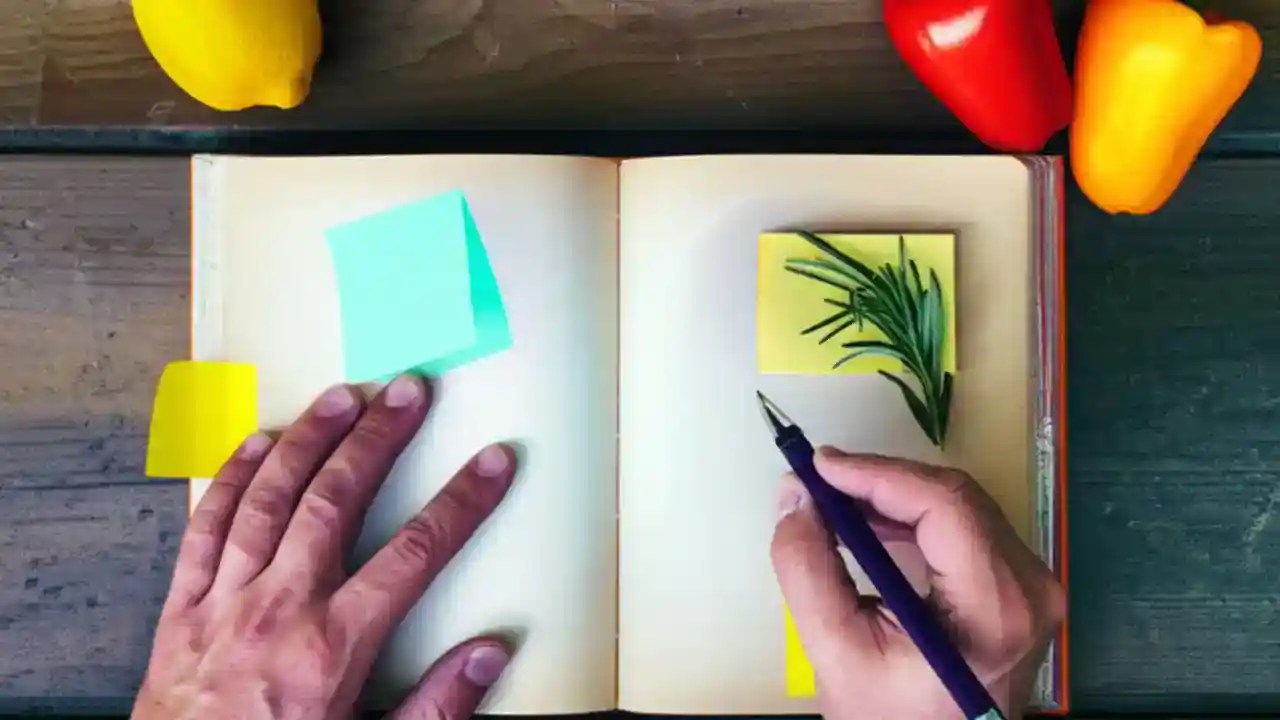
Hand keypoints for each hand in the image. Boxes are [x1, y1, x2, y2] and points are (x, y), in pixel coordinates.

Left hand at [134, 374, 517, 719]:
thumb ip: (436, 707)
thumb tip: (487, 653)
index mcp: (333, 647)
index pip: (415, 553)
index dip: (462, 501)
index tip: (491, 464)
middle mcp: (278, 610)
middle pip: (337, 500)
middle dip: (379, 438)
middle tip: (409, 391)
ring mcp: (224, 603)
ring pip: (270, 498)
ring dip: (309, 439)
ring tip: (342, 396)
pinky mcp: (182, 609)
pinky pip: (206, 527)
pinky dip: (232, 477)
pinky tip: (256, 443)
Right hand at [771, 447, 1064, 719]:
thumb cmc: (888, 716)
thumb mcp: (835, 651)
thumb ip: (808, 568)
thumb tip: (794, 495)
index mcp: (995, 610)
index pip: (945, 507)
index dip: (880, 474)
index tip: (821, 465)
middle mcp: (1030, 589)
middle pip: (956, 500)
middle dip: (882, 480)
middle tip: (820, 479)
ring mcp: (1032, 587)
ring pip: (961, 506)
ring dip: (896, 495)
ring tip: (836, 498)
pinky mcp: (1020, 588)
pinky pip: (967, 528)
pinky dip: (916, 517)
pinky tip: (871, 521)